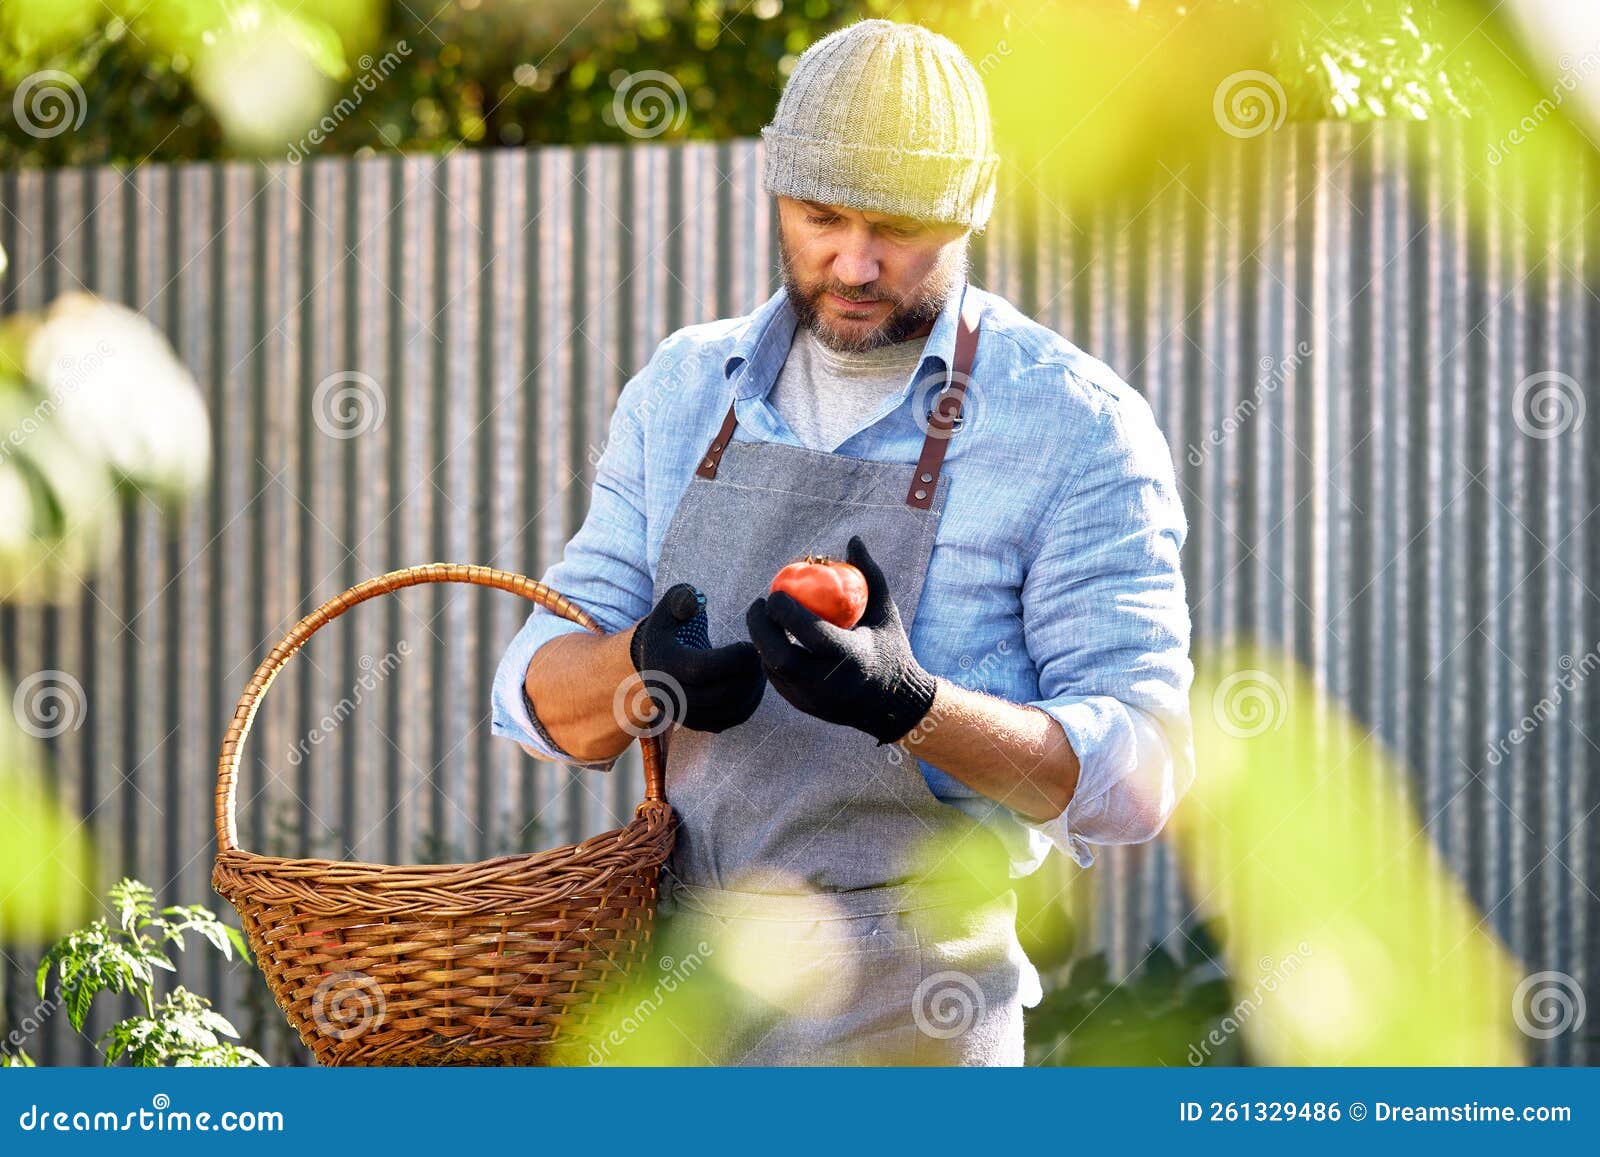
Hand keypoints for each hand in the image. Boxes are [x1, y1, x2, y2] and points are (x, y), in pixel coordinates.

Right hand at [628, 583, 765, 732]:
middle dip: (747, 676)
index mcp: (664, 664)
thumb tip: (695, 603)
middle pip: (718, 694)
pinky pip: (728, 721)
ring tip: (762, 671)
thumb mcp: (672, 605)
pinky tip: (755, 685)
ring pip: (726, 711)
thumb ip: (683, 597)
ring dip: (751, 692)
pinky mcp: (695, 723)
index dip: (734, 658)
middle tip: (764, 658)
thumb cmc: (672, 626)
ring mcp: (681, 713)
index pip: (703, 668)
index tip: (752, 645)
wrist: (655, 660)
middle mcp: (668, 694)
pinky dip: (747, 706)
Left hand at [745, 536, 935, 744]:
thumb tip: (852, 540)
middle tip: (758, 604)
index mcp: (854, 658)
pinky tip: (770, 637)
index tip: (775, 592)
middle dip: (761, 628)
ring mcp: (816, 701)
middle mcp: (832, 685)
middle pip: (781, 657)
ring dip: (762, 641)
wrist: (893, 704)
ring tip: (763, 619)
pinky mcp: (805, 707)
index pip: (812, 634)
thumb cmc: (890, 648)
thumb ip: (868, 575)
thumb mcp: (884, 612)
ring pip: (773, 670)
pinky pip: (776, 681)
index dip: (786, 612)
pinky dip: (769, 657)